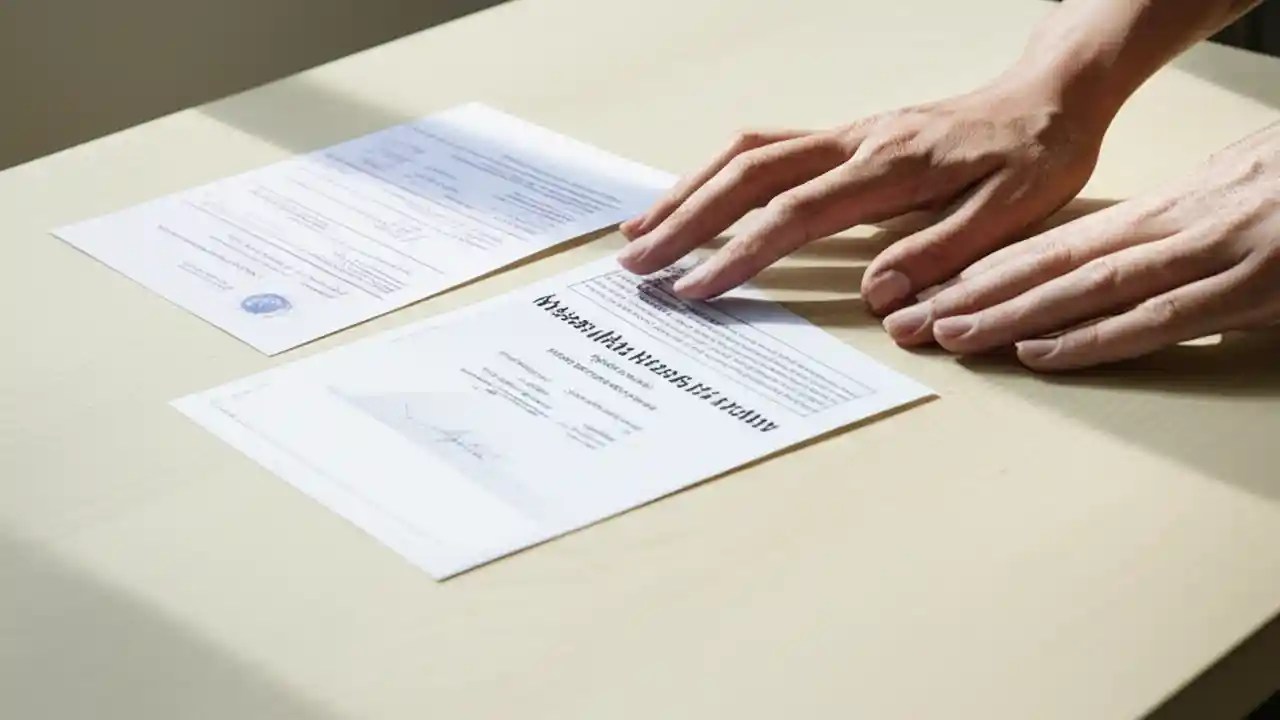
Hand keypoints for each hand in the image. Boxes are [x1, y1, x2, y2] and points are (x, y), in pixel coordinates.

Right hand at [617, 72, 1107, 312]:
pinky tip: (695, 198)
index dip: (741, 252)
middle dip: (687, 220)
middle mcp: (855, 142)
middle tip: (638, 263)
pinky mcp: (844, 137)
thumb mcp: (1011, 213)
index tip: (696, 290)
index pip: (796, 213)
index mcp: (892, 166)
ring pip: (747, 154)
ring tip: (642, 230)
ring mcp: (845, 134)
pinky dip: (718, 176)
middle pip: (749, 175)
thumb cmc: (1035, 155)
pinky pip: (764, 149)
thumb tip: (877, 296)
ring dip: (689, 192)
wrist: (1050, 96)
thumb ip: (941, 254)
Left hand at [884, 122, 1279, 370]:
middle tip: (912, 323)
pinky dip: (1094, 337)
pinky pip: (1159, 319)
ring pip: (1088, 289)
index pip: (1060, 242)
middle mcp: (1179, 229)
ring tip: (949, 336)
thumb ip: (1182, 230)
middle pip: (1053, 264)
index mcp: (1173, 210)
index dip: (992, 269)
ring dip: (1010, 314)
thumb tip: (1129, 255)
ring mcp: (1214, 258)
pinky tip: (1039, 351)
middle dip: (975, 295)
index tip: (936, 290)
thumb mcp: (1241, 196)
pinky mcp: (1256, 291)